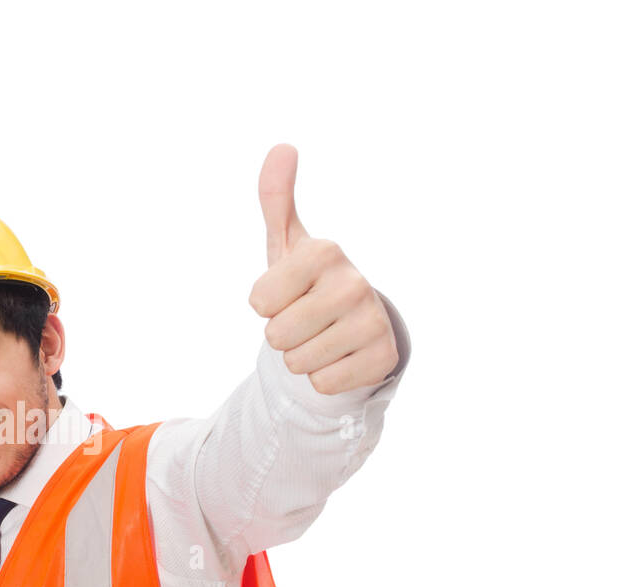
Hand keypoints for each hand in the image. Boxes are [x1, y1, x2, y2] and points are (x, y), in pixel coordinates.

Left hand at [248, 144, 397, 395]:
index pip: (260, 304)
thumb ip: (276, 198)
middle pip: (276, 337)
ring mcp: (372, 321)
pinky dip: (325, 377)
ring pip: (298, 364)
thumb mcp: (288, 244)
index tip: (288, 293)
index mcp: (325, 252)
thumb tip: (282, 147)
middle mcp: (353, 283)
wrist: (353, 325)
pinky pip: (323, 384)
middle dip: (283, 335)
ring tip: (322, 336)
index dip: (266, 305)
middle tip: (306, 319)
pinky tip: (341, 356)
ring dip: (303, 357)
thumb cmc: (309, 282)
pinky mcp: (383, 357)